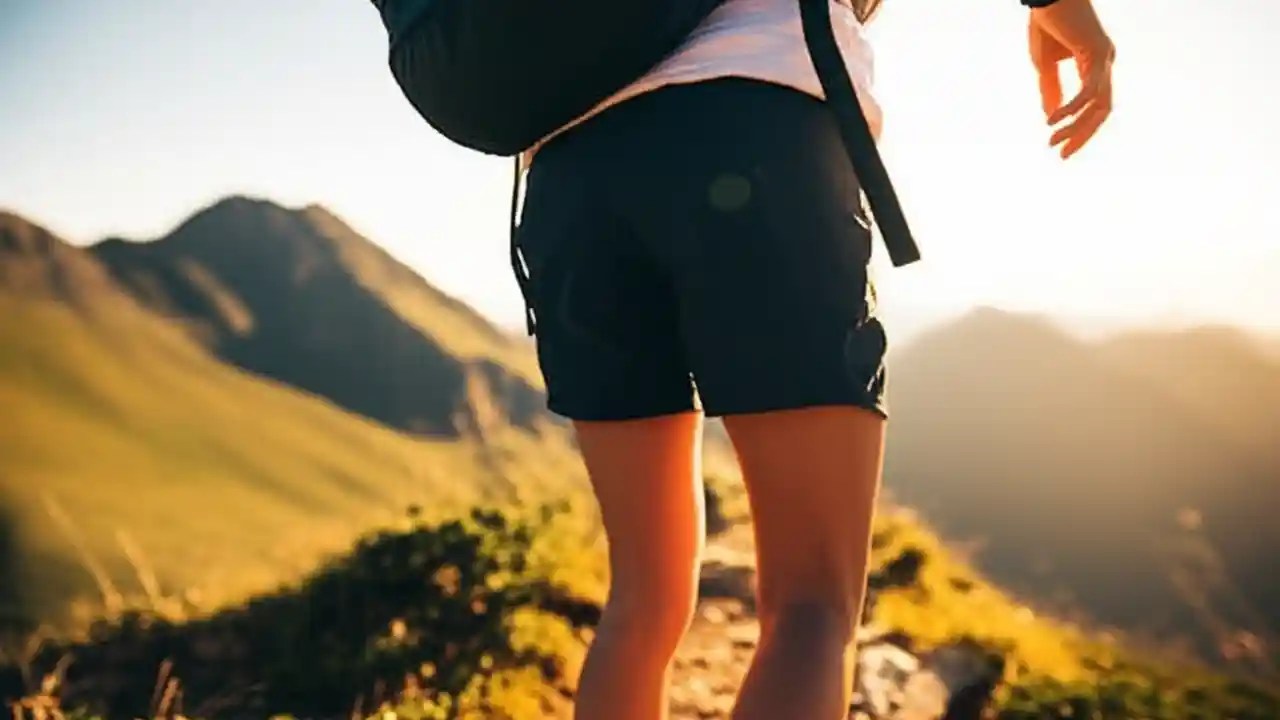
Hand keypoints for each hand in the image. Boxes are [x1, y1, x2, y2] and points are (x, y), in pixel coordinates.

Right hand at [1028, 0, 1115, 158]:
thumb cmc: (1046, 22)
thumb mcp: (1044, 63)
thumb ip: (1050, 89)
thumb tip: (1051, 115)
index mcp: (1095, 64)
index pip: (1095, 104)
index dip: (1080, 128)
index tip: (1060, 145)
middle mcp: (1105, 62)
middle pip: (1102, 110)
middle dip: (1082, 135)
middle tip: (1062, 155)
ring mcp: (1104, 58)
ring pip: (1098, 105)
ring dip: (1076, 128)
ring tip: (1054, 141)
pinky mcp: (1096, 54)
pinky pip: (1087, 91)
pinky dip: (1071, 108)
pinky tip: (1054, 120)